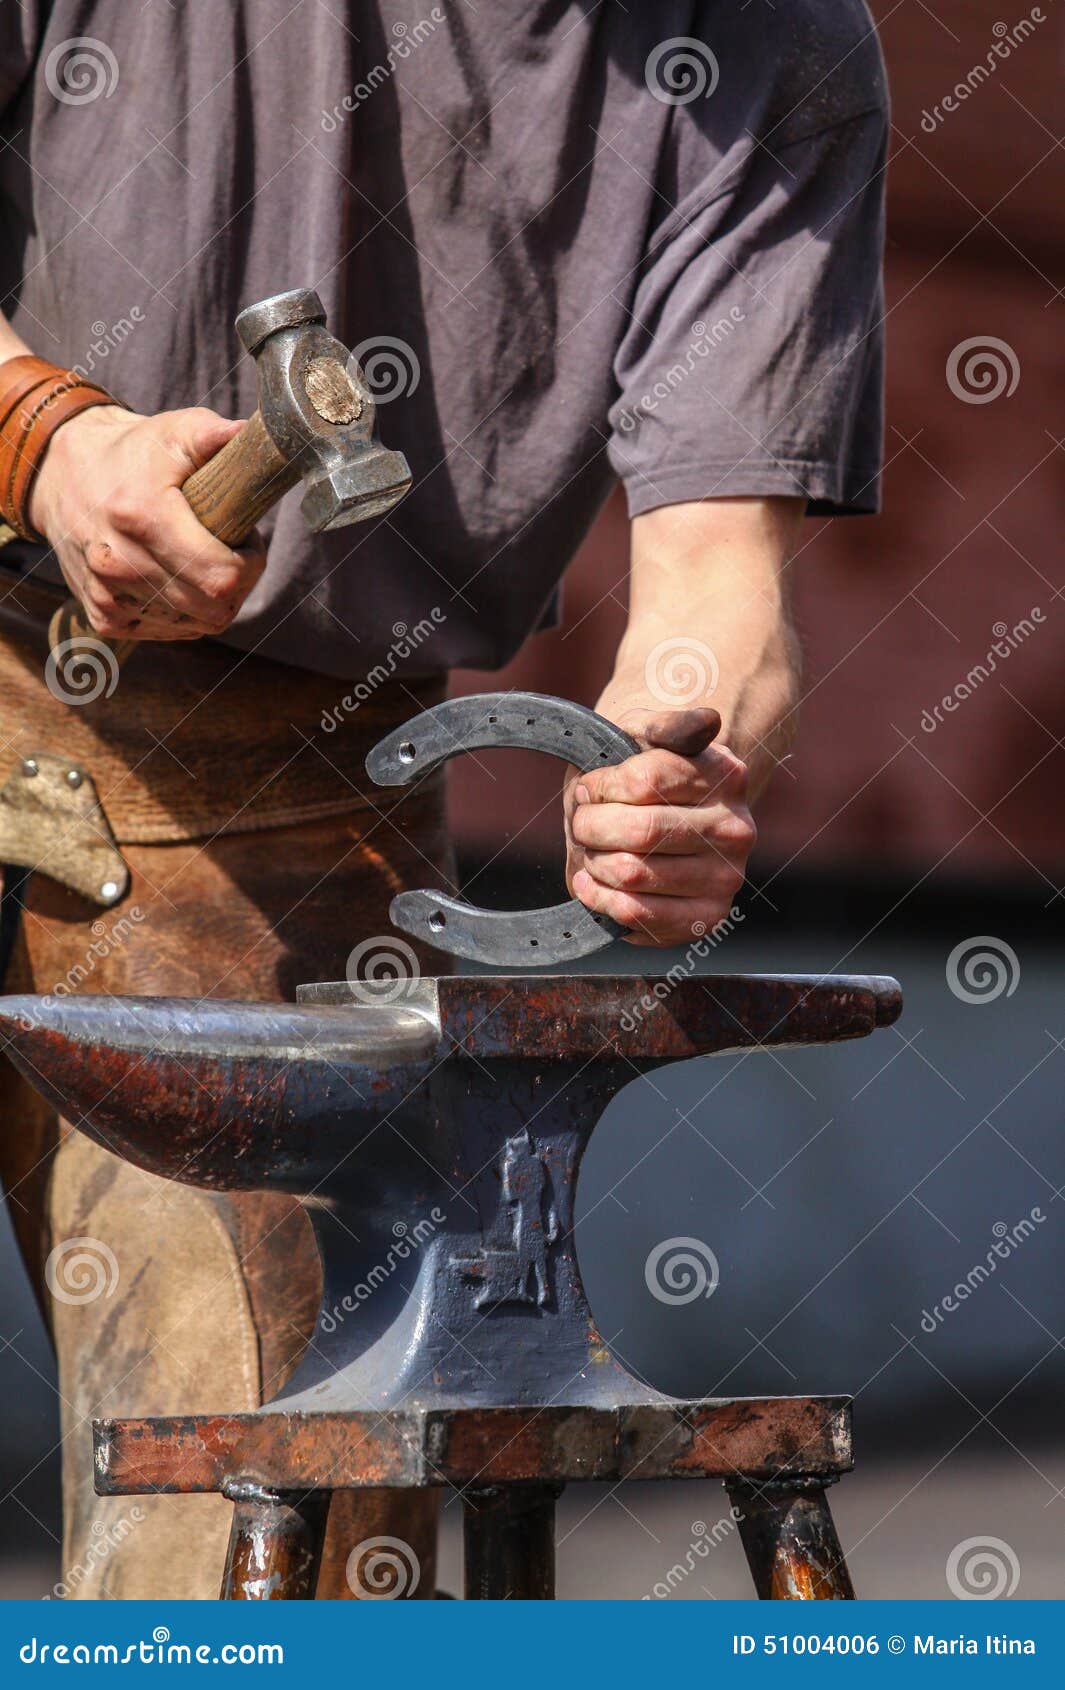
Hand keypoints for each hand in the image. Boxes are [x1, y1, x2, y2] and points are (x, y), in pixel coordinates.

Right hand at [28, 405, 266, 640]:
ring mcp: (108, 595)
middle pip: (216, 608)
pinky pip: (167, 633)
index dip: (251, 562)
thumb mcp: (172, 432)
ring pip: (196, 625)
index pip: (224, 576)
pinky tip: (178, 582)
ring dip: (212, 600)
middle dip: (238, 582)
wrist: (61, 476)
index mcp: (143, 518)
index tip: (246, 537)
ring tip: (203, 561)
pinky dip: (184, 615)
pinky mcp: (102, 617)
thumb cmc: (131, 454)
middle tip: (231, 551)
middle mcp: (120, 563)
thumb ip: (213, 434)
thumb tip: (247, 434)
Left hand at [564, 705, 755, 946]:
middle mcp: (736, 828)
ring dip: (593, 862)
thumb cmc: (643, 777)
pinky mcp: (707, 917)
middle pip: (638, 831)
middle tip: (583, 823)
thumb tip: (707, 722)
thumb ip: (665, 724)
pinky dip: (600, 898)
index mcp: (725, 775)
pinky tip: (592, 882)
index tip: (588, 788)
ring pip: (633, 873)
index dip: (600, 786)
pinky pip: (637, 914)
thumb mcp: (643, 737)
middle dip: (591, 826)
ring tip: (591, 850)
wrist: (666, 822)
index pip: (645, 780)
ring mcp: (726, 877)